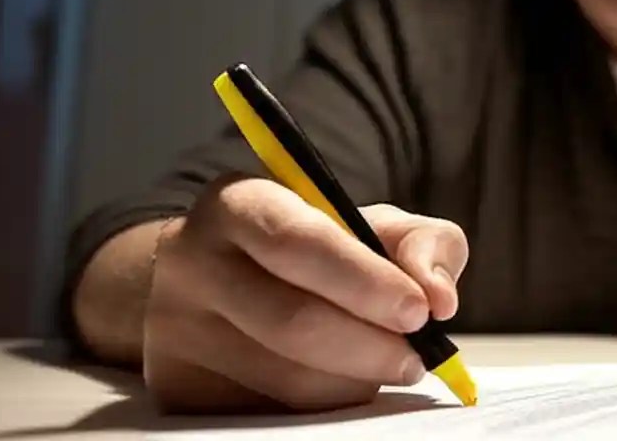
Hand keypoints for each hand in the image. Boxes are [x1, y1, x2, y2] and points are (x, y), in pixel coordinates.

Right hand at [142, 176, 467, 412]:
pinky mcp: (179, 390)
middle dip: (371, 346)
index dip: (364, 281)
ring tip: (385, 364)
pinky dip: (326, 404)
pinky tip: (342, 380)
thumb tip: (438, 295)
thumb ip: (420, 242)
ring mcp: (178, 332)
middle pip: (291, 320)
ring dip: (355, 380)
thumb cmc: (309, 249)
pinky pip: (272, 412)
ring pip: (287, 379)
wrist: (209, 283)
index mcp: (240, 204)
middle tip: (419, 357)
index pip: (296, 242)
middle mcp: (195, 263)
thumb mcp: (368, 223)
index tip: (419, 311)